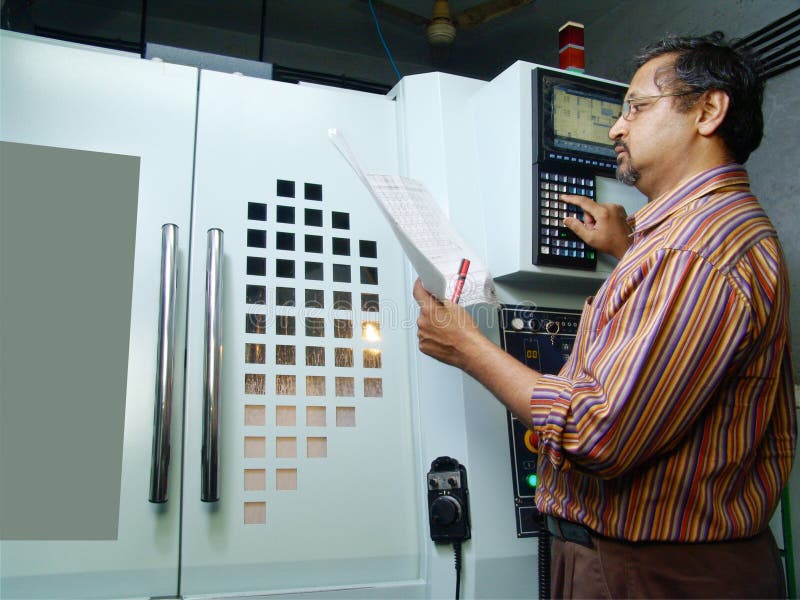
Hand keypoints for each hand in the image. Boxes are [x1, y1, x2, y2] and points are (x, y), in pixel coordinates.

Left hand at [412, 279, 543, 426]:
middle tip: (445, 316)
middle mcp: (422, 322)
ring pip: (425, 325)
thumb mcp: (455, 307)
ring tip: (448, 330)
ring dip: (433, 325)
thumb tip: (436, 298)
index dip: (419, 286)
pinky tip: (444, 338)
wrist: (470, 350)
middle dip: (432, 312)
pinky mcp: (423, 346)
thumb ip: (441, 301)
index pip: (418, 292)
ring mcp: (422, 335)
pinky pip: (426, 337)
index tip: (420, 284)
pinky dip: (432, 336)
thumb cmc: (466, 332)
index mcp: (429, 310)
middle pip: (423, 311)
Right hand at [561, 195, 631, 259]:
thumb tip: (567, 219)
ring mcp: (616, 207)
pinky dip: (603, 217)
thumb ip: (577, 227)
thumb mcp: (590, 238)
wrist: (627, 247)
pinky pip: (605, 210)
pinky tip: (607, 226)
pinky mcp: (619, 209)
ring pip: (597, 210)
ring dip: (596, 219)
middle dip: (589, 219)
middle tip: (595, 230)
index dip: (572, 199)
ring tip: (602, 230)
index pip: (583, 202)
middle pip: (590, 209)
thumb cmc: (611, 244)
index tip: (564, 197)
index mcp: (603, 212)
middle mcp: (611, 207)